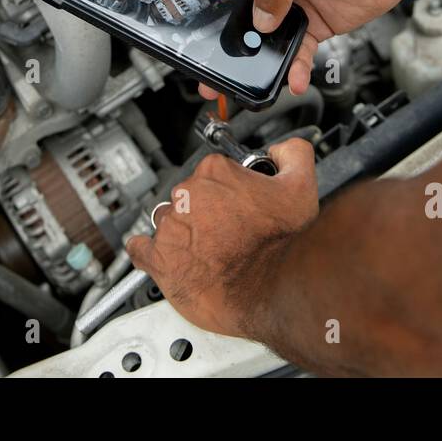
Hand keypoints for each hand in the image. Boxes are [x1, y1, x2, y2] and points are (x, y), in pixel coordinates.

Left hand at [125, 138, 317, 338]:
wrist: (264, 290)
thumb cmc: (277, 244)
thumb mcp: (300, 188)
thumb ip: (293, 154)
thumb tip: (280, 150)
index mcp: (215, 172)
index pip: (213, 172)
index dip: (228, 189)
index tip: (238, 204)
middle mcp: (187, 193)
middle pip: (191, 195)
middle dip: (207, 210)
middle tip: (228, 231)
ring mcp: (170, 225)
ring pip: (171, 221)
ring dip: (185, 232)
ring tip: (208, 250)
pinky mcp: (158, 257)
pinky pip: (141, 248)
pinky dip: (148, 250)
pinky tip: (162, 254)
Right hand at [188, 0, 421, 95]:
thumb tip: (261, 18)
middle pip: (230, 9)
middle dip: (212, 35)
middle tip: (198, 59)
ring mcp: (290, 2)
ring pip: (259, 37)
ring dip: (248, 61)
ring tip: (233, 85)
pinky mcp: (314, 24)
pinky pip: (295, 52)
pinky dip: (291, 69)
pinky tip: (291, 80)